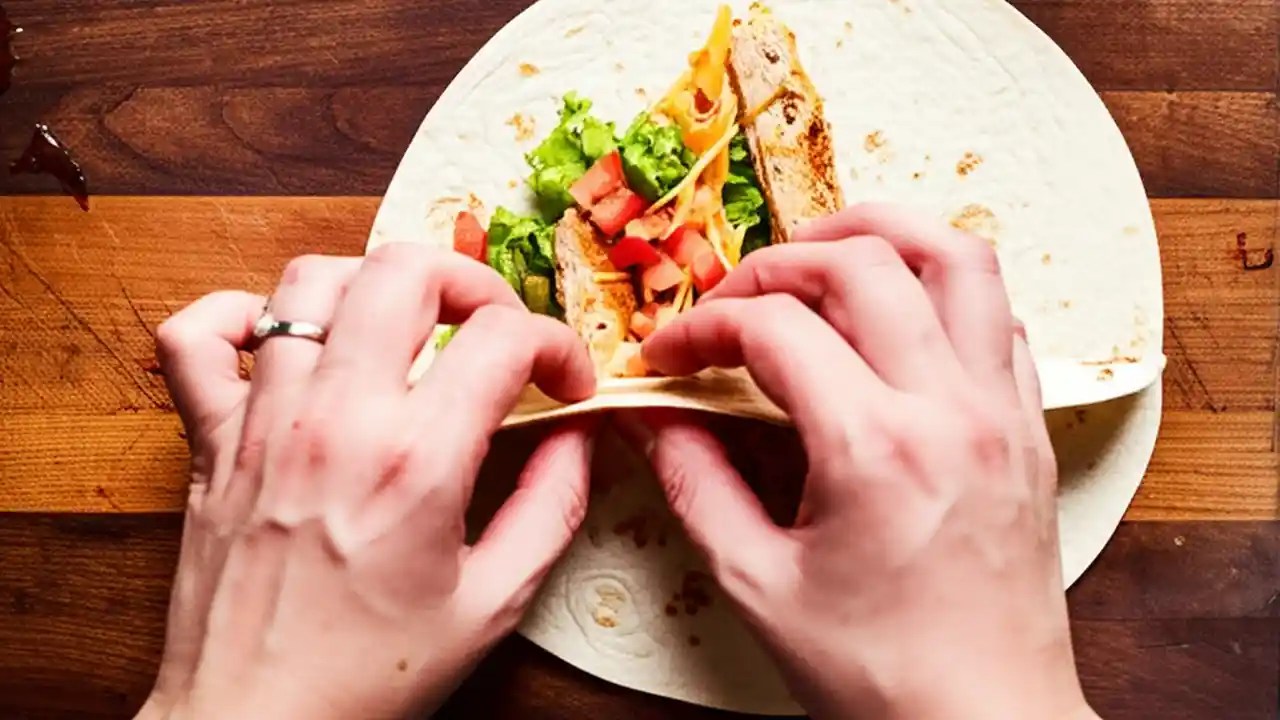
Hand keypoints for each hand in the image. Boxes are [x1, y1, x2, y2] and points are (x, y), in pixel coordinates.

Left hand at [139, 244, 596, 719]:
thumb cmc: (371, 676)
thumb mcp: (494, 604)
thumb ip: (554, 506)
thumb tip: (580, 435)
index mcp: (416, 462)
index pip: (504, 336)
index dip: (556, 345)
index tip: (565, 384)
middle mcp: (336, 419)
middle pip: (405, 270)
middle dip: (472, 281)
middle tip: (492, 329)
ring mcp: (263, 420)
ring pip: (310, 280)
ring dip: (372, 286)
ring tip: (405, 329)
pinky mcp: (210, 439)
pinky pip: (194, 334)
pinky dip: (237, 315)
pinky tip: (284, 342)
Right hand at [630, 205, 1096, 719]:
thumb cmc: (881, 675)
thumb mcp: (758, 584)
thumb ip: (693, 484)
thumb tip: (651, 419)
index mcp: (876, 448)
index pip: (772, 330)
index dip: (700, 329)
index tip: (667, 356)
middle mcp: (952, 409)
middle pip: (864, 263)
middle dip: (777, 261)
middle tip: (730, 301)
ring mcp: (1003, 411)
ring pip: (959, 257)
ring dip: (881, 234)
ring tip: (822, 252)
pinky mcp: (1030, 429)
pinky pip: (1000, 315)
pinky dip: (943, 288)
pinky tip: (897, 316)